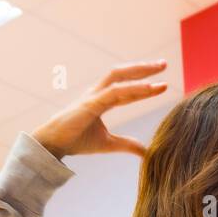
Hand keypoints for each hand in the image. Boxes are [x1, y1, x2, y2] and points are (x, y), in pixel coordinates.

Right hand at [31, 61, 168, 160]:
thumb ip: (127, 145)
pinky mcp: (91, 103)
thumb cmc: (76, 141)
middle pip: (123, 74)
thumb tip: (146, 152)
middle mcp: (98, 93)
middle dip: (143, 68)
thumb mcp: (109, 144)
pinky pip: (115, 92)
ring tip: (160, 69)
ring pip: (120, 78)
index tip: (162, 84)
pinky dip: (133, 89)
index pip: (126, 87)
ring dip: (141, 72)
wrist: (53, 145)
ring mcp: (94, 96)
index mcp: (101, 99)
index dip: (144, 85)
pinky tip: (149, 88)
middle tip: (163, 64)